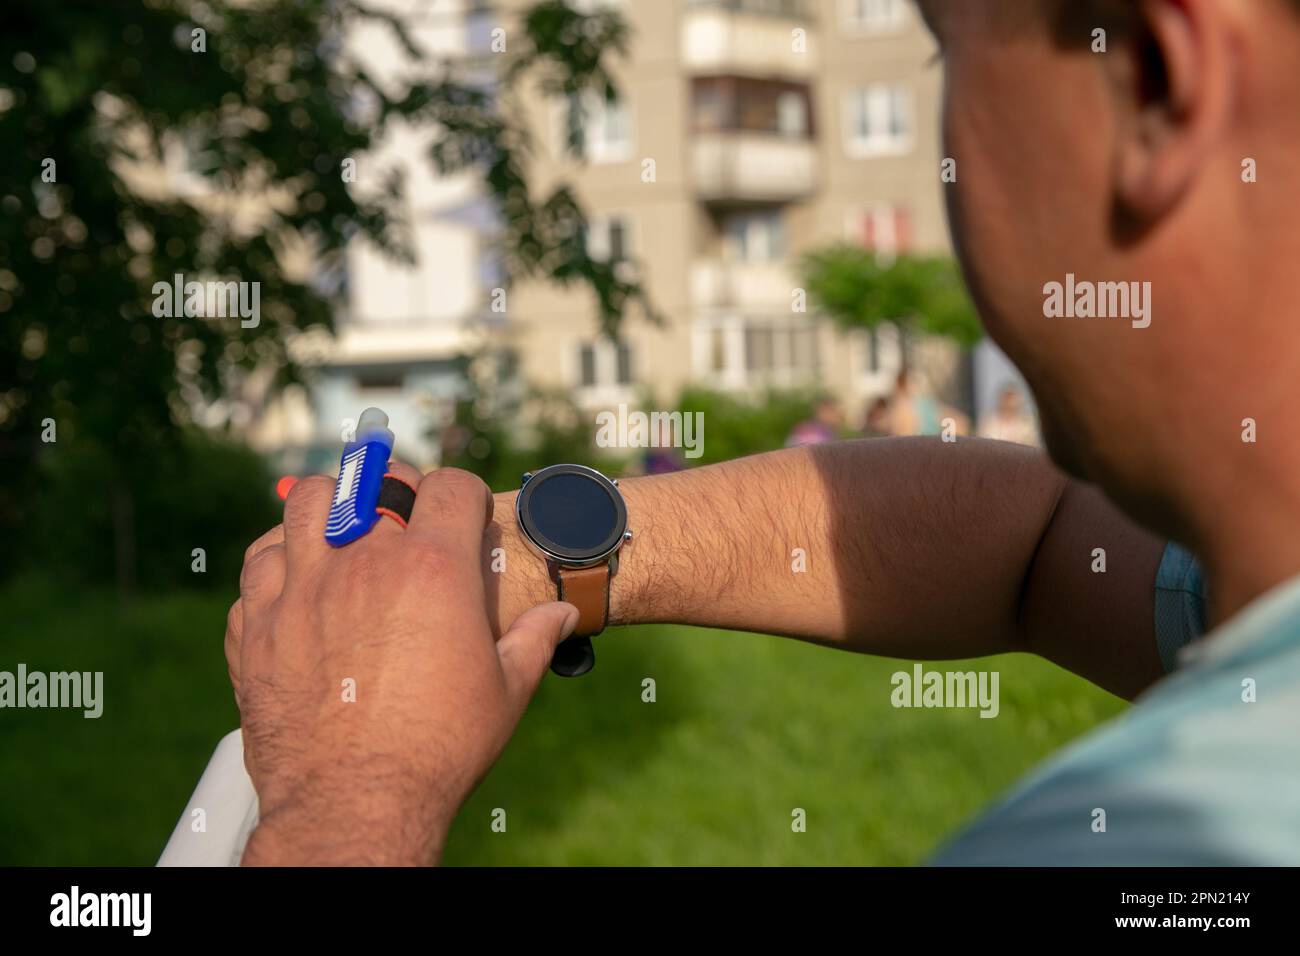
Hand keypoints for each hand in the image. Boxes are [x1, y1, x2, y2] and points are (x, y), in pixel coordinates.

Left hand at [226, 464, 578, 864]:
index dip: (465, 495)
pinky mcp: (259, 624)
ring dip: (329, 505)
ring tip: (342, 529)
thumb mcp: (506, 690)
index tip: (466, 516)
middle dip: (395, 488)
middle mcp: (365, 562)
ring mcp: (303, 588)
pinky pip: (259, 562)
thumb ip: (534, 639)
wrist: (355, 803)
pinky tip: (297, 580)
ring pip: (307, 502)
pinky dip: (278, 560)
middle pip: (374, 480)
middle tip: (404, 515)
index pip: (451, 487)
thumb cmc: (439, 748)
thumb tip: (564, 615)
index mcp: (435, 569)